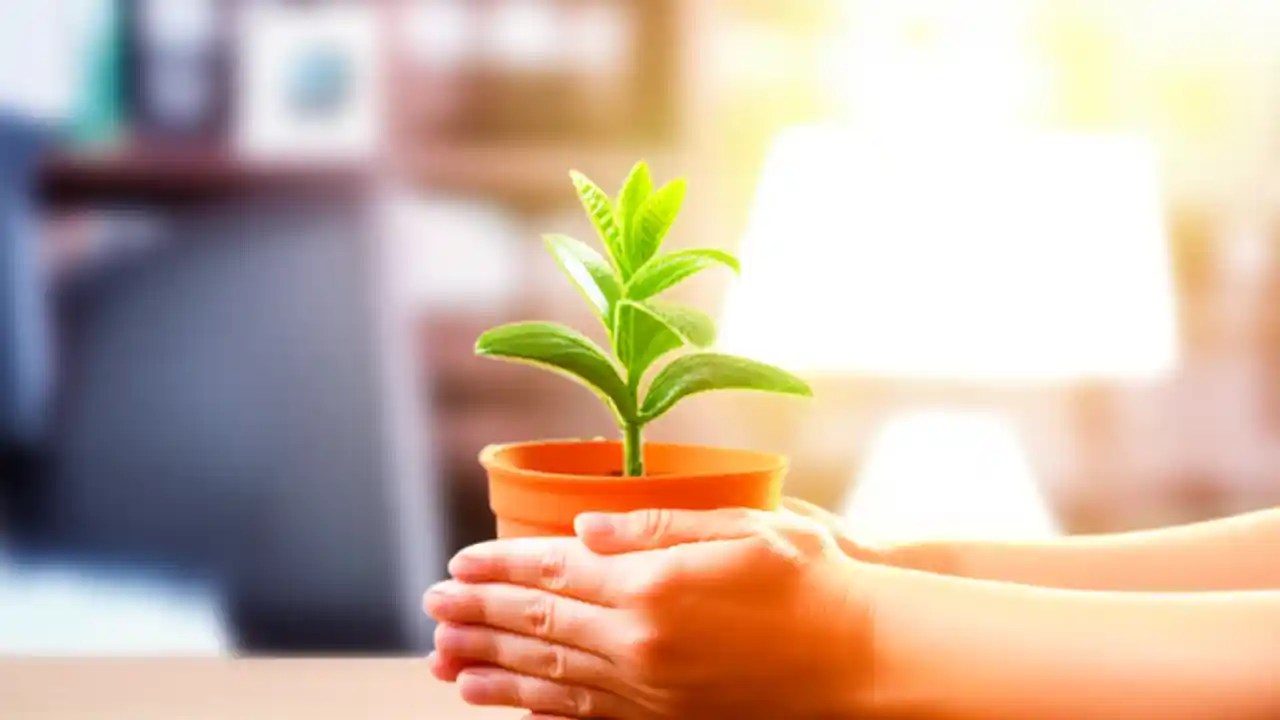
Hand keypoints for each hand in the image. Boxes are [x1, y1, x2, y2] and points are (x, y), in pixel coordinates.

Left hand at [423, 507, 874, 718]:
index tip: (457, 562)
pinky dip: (536, 708)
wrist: (863, 660)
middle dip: (479, 613)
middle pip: (538, 623)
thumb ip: (655, 525)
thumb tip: (581, 525)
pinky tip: (506, 704)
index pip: (553, 569)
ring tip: (443, 660)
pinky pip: (583, 715)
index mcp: (653, 585)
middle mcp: (640, 643)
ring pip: (548, 675)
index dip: (500, 564)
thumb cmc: (812, 581)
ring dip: (490, 665)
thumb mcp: (742, 527)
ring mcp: (650, 690)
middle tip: (432, 607)